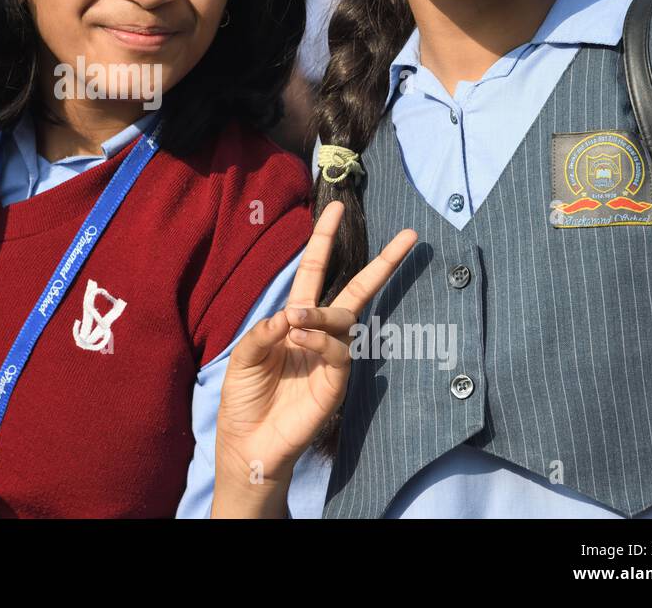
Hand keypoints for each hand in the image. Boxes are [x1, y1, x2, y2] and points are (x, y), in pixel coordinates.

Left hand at [211, 200, 416, 516]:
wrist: (248, 443)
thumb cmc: (244, 399)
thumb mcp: (243, 357)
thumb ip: (263, 331)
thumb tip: (293, 313)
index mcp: (293, 320)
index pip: (314, 272)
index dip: (323, 241)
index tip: (335, 208)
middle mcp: (318, 334)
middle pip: (355, 290)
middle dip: (382, 263)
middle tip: (408, 236)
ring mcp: (331, 357)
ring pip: (342, 319)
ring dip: (320, 315)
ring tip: (298, 321)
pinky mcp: (336, 382)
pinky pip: (337, 351)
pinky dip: (319, 341)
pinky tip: (300, 340)